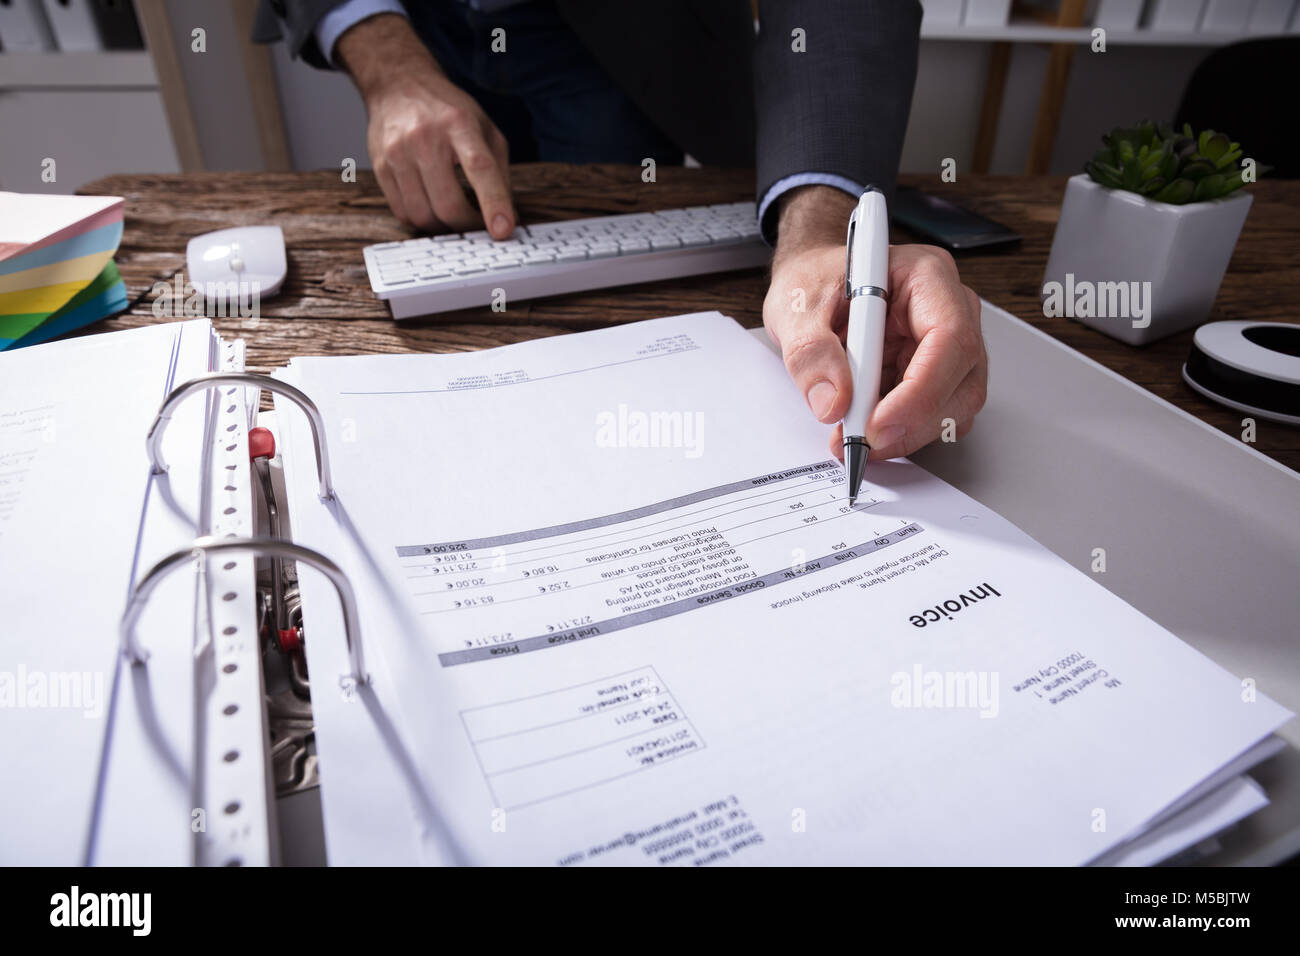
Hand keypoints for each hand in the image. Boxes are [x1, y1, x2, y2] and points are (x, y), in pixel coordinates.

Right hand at [337, 14, 515, 236]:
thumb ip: (499, 170)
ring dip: (444, 227)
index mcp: (459, 124)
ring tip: (455, 216)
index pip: (480, 168)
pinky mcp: (380, 167)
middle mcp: (425, 138)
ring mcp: (398, 153)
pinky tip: (432, 208)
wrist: (399, 85)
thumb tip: (508, 216)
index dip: (494, 203)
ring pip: (423, 215)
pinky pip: (403, 212)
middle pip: (448, 203)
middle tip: (479, 227)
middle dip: (468, 225)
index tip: (502, 230)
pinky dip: (422, 220)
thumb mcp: (484, 128)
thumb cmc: (447, 111)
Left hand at [763, 186, 986, 460]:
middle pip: (962, 381)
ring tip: (853, 436)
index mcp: (926, 277)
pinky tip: (864, 428)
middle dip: (912, 423)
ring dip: (906, 433)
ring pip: (954, 407)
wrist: (812, 290)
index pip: (950, 339)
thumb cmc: (813, 283)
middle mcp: (950, 311)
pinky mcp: (934, 376)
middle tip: (860, 443)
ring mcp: (947, 348)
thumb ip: (811, 353)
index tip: (876, 424)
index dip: (920, 391)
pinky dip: (900, 433)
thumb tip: (833, 403)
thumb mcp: (797, 308)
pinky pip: (933, 416)